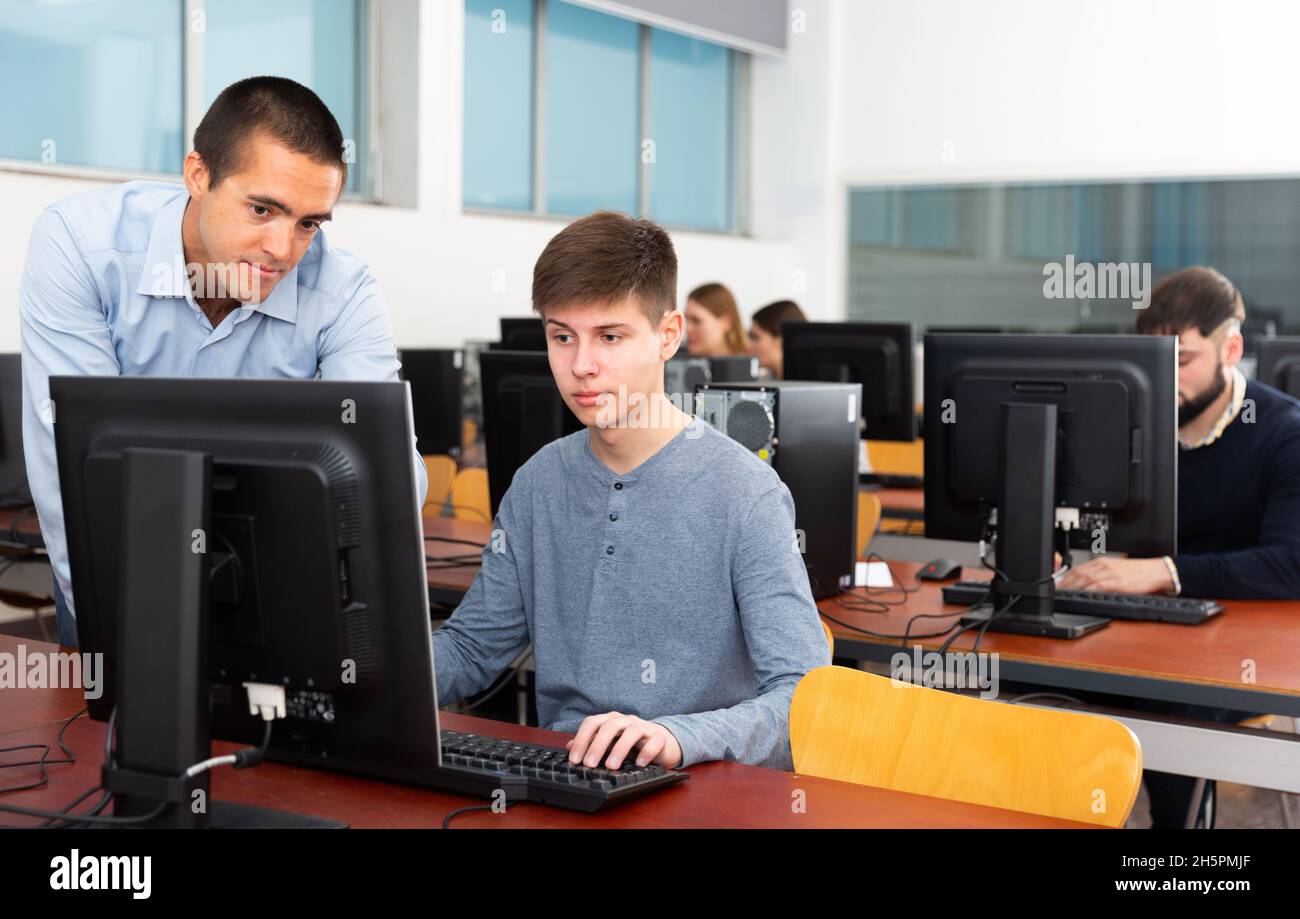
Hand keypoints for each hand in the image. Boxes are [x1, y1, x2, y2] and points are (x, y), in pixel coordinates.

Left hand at [565, 712, 682, 769]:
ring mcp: (644, 727)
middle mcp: (626, 721)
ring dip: (620, 749)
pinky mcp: (660, 737)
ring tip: (611, 766)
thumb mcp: (610, 743)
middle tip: (589, 764)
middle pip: (610, 726)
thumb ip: (590, 743)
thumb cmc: (633, 742)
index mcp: (611, 720)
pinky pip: (654, 742)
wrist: (663, 741)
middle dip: (597, 745)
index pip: (592, 723)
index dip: (582, 740)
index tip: (575, 759)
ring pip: (632, 732)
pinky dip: (646, 752)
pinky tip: (639, 764)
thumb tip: (569, 747)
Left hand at [1057, 557, 1172, 594]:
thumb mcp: (1115, 570)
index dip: (1065, 578)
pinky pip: (1099, 586)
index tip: (1057, 585)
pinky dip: (1087, 591)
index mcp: (1102, 562)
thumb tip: (1085, 584)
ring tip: (1064, 595)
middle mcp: (1103, 566)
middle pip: (1078, 574)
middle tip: (1056, 592)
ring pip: (1085, 579)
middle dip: (1065, 584)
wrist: (1156, 571)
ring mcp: (1110, 574)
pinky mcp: (1118, 583)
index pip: (1077, 569)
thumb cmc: (1137, 573)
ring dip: (1073, 588)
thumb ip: (1100, 575)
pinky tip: (1081, 595)